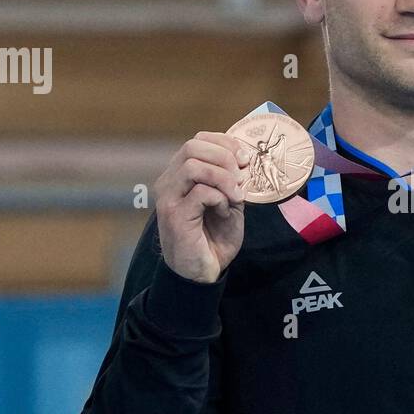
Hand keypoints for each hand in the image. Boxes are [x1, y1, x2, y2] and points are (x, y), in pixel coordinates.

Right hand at [153, 132, 251, 282]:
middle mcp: (169, 182)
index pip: (197, 140)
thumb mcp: (229, 201)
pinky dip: (220, 198)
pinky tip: (224, 212)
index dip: (225, 144)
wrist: (203, 272)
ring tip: (235, 197)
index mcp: (180, 175)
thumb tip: (243, 158)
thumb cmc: (215, 237)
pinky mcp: (174, 215)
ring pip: (193, 166)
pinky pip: (200, 192)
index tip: (245, 160)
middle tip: (240, 179)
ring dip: (223, 179)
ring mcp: (168, 198)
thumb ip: (232, 179)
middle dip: (225, 158)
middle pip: (192, 147)